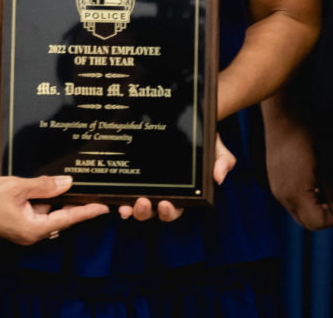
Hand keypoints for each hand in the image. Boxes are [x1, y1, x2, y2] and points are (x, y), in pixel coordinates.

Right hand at [0, 173, 108, 245]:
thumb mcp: (18, 186)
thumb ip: (44, 186)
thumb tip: (68, 184)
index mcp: (33, 229)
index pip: (68, 218)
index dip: (87, 211)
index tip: (105, 207)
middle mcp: (31, 233)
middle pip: (58, 214)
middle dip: (67, 199)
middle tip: (84, 183)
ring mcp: (23, 229)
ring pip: (47, 210)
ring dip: (49, 196)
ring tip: (52, 179)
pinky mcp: (17, 222)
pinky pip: (35, 209)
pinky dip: (39, 197)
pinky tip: (37, 184)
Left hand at [118, 134, 235, 220]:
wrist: (187, 120)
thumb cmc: (204, 140)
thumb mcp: (217, 149)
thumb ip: (223, 162)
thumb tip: (218, 177)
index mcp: (182, 193)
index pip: (175, 209)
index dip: (168, 212)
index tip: (165, 204)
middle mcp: (161, 193)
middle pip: (151, 213)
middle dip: (145, 212)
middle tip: (142, 203)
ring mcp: (145, 186)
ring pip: (134, 206)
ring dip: (129, 210)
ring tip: (124, 207)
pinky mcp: (133, 176)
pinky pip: (122, 190)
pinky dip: (115, 198)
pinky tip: (109, 198)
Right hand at [265, 110, 332, 230]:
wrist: (282, 121)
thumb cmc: (305, 139)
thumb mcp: (325, 166)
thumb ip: (331, 191)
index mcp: (296, 194)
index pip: (316, 222)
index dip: (332, 218)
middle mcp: (283, 197)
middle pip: (306, 222)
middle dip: (323, 217)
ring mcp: (277, 191)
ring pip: (298, 214)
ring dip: (313, 209)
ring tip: (323, 192)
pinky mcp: (275, 184)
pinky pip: (290, 203)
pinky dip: (303, 201)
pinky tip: (311, 185)